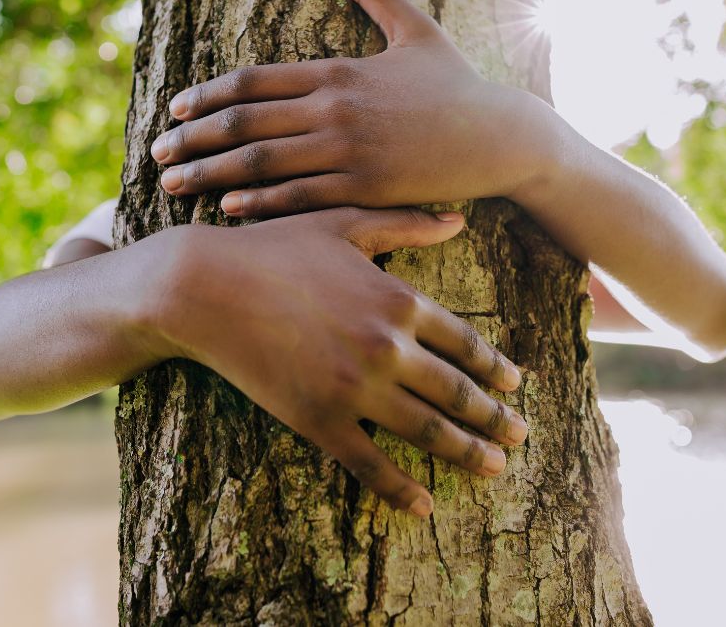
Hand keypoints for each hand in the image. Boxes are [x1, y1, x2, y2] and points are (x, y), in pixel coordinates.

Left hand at [150, 0, 552, 218]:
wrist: (501, 136)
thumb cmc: (458, 84)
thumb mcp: (417, 29)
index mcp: (338, 70)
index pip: (255, 80)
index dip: (209, 94)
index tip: (176, 107)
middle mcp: (335, 109)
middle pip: (245, 122)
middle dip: (194, 138)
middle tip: (157, 151)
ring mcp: (349, 151)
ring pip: (262, 162)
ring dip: (211, 173)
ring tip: (175, 183)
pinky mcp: (366, 188)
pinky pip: (300, 197)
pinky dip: (259, 203)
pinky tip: (228, 207)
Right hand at [158, 206, 526, 517]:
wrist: (204, 286)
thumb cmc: (273, 247)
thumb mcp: (343, 224)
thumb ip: (405, 225)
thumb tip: (458, 219)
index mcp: (398, 299)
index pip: (464, 343)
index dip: (495, 368)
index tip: (516, 385)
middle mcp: (387, 346)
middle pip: (457, 392)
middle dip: (494, 418)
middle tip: (520, 437)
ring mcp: (355, 388)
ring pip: (427, 431)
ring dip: (467, 453)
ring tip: (494, 468)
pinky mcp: (319, 420)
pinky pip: (370, 464)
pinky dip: (400, 489)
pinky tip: (423, 506)